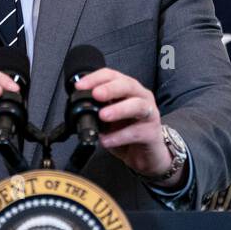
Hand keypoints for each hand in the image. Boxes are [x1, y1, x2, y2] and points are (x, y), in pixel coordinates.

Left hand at [74, 68, 178, 185]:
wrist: (144, 154)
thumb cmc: (127, 131)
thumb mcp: (108, 117)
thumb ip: (97, 108)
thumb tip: (78, 105)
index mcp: (127, 89)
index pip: (112, 76)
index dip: (95, 78)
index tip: (80, 86)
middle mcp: (140, 97)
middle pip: (127, 85)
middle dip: (110, 89)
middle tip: (96, 94)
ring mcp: (149, 113)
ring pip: (137, 105)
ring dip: (119, 109)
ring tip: (103, 116)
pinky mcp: (152, 132)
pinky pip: (136, 132)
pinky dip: (119, 136)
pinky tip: (107, 140)